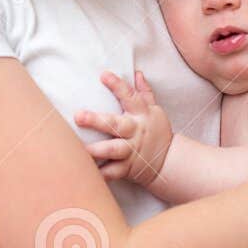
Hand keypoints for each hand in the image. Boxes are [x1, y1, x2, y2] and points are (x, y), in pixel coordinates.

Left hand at [74, 69, 172, 186]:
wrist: (168, 162)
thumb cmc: (156, 132)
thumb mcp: (154, 110)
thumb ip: (144, 93)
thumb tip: (137, 73)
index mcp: (141, 114)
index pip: (130, 97)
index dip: (117, 85)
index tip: (103, 75)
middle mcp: (135, 132)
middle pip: (115, 124)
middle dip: (97, 120)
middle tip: (78, 116)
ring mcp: (131, 151)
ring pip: (112, 150)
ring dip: (96, 150)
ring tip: (81, 149)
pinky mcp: (127, 168)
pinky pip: (112, 172)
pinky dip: (101, 174)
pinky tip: (86, 173)